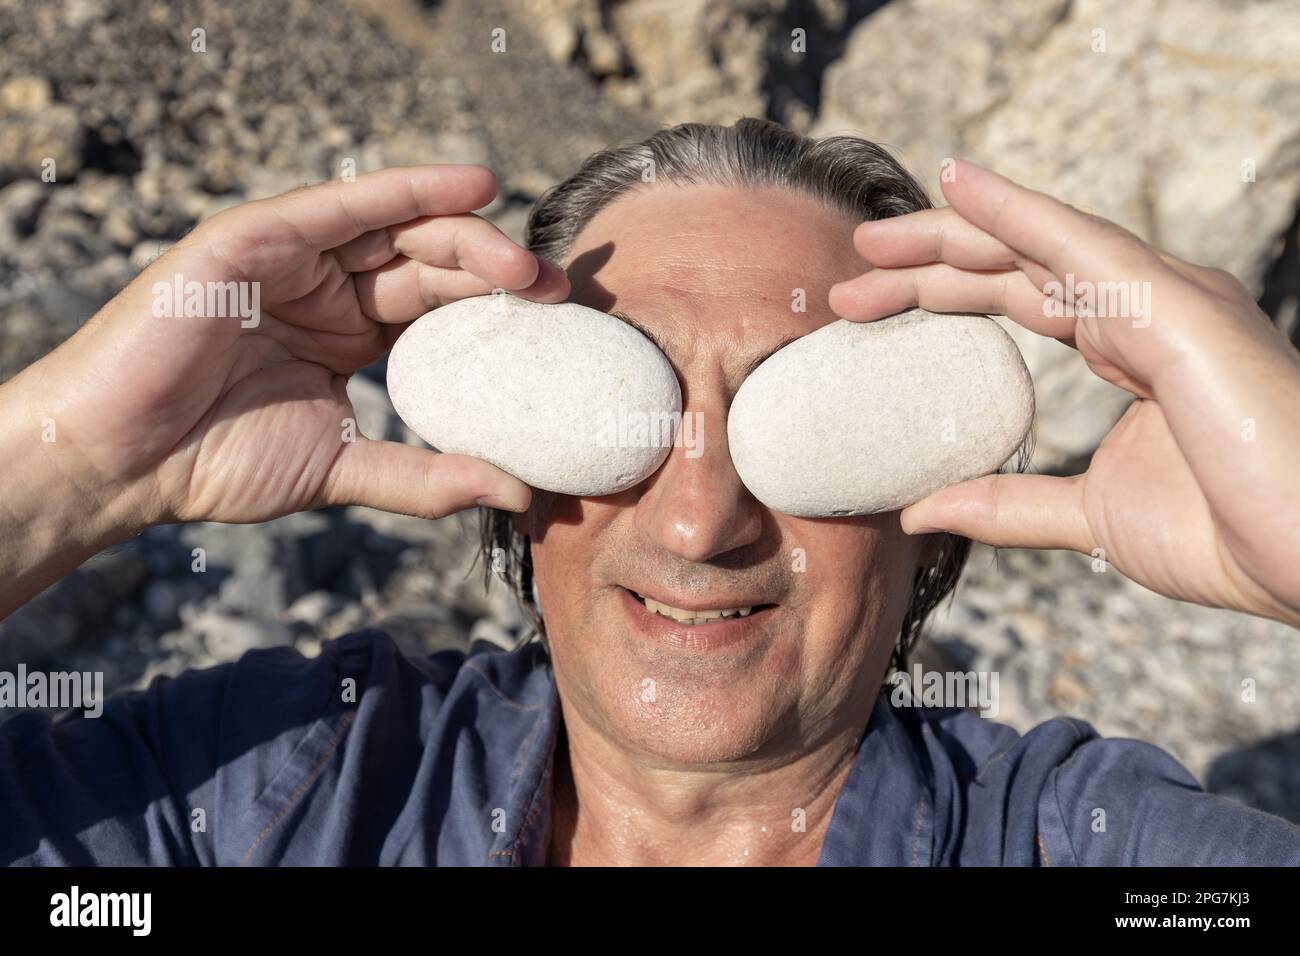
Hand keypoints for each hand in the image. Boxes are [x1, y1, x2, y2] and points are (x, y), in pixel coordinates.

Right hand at [17, 165, 566, 525]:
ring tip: (525, 259)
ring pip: (397, 227)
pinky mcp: (257, 236)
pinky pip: (344, 204)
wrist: (124, 462)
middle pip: (428, 262)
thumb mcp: (345, 468)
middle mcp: (328, 288)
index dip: (496, 308)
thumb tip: (519, 492)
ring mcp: (293, 259)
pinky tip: (472, 186)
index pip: (437, 305)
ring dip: (468, 233)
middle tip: (558, 290)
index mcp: (349, 333)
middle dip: (497, 271)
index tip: (559, 324)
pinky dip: (408, 188)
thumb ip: (428, 477)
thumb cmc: (218, 462)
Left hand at [828, 159, 1299, 627]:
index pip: (1019, 300)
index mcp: (1132, 345)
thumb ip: (1007, 507)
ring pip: (1037, 243)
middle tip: (850, 277)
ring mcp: (1164, 299)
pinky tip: (957, 186)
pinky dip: (1014, 212)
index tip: (865, 311)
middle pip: (1017, 265)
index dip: (941, 296)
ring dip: (951, 232)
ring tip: (873, 237)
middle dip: (930, 264)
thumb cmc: (1230, 535)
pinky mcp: (1174, 305)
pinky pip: (1079, 244)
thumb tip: (920, 511)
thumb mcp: (1089, 517)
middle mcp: (1146, 308)